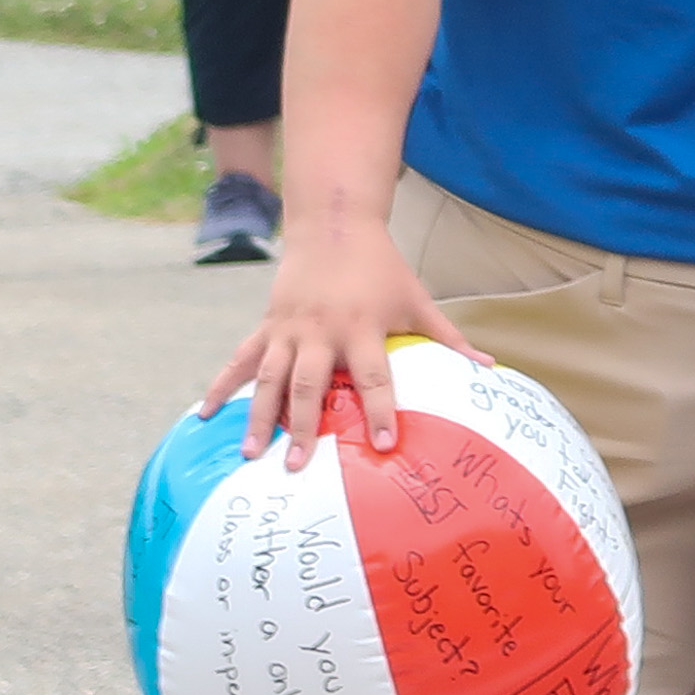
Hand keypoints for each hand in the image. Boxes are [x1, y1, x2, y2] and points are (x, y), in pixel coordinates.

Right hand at [203, 219, 472, 463]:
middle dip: (305, 427)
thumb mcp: (417, 301)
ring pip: (270, 378)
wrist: (336, 228)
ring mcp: (288, 329)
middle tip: (298, 466)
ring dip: (258, 416)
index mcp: (362, 328)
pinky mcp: (268, 325)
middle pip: (311, 386)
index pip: (375, 377)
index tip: (386, 445)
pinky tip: (204, 414)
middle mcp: (321, 332)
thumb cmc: (383, 270)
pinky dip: (221, 385)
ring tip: (249, 454)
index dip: (382, 411)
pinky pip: (240, 359)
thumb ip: (449, 337)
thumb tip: (490, 367)